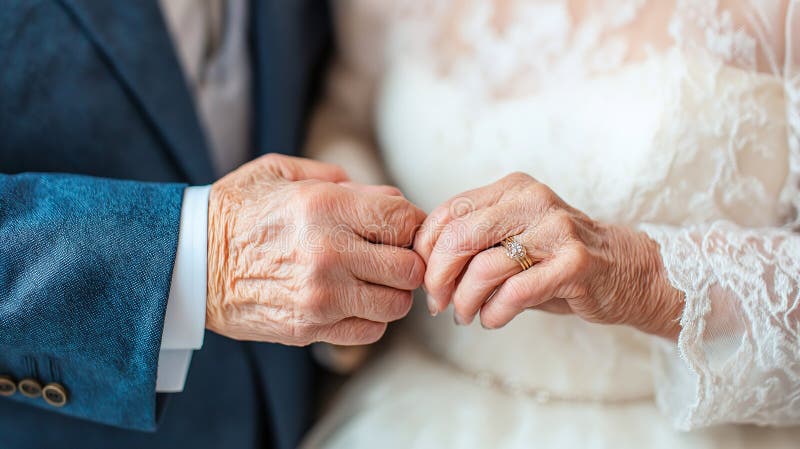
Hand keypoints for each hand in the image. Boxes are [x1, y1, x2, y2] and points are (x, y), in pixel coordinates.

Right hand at [206, 154, 425, 345]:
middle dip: (406, 260)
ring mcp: (321, 296)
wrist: (190, 262)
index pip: (404, 220)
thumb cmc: (238, 211)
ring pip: (396, 305)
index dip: (411, 224)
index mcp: (326, 207)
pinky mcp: (310, 328)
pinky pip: (370, 331)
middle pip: (409, 267)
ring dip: (391, 292)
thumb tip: (387, 197)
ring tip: (371, 280)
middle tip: (390, 255)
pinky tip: (352, 300)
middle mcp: (329, 253)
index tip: (399, 227)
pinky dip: (370, 317)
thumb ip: (341, 180)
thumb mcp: (284, 172)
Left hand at [414, 172, 682, 338]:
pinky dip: (494, 312)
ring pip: (484, 267)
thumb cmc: (559, 258)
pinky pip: (514, 292)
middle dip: (437, 277)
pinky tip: (492, 320)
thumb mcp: (515, 237)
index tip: (423, 277)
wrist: (630, 270)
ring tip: (464, 316)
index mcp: (512, 188)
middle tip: (436, 302)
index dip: (426, 249)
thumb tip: (423, 265)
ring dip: (464, 301)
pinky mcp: (574, 263)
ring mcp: (556, 230)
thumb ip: (476, 240)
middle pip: (459, 237)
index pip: (449, 212)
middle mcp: (533, 200)